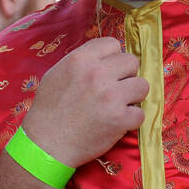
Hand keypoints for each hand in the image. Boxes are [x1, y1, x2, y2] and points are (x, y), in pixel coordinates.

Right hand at [19, 37, 148, 167]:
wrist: (46, 145)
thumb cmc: (48, 110)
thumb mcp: (56, 74)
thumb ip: (81, 62)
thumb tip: (104, 58)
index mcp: (81, 59)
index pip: (113, 44)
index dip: (113, 57)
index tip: (108, 71)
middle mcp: (98, 74)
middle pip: (132, 62)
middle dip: (126, 75)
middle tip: (115, 89)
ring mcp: (111, 96)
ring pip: (143, 85)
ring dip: (133, 96)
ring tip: (119, 105)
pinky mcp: (120, 119)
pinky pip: (140, 113)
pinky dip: (131, 120)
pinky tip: (117, 123)